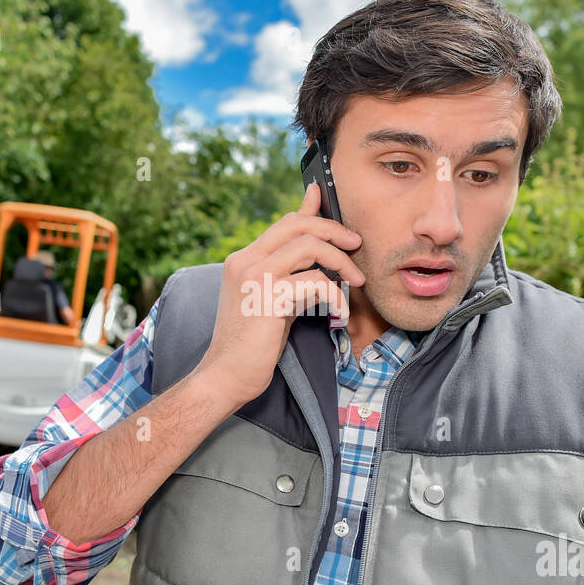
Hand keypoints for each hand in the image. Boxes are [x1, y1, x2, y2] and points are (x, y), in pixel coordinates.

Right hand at [195, 181, 363, 408]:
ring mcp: (253, 277)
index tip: (334, 209)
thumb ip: (292, 272)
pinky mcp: (266, 298)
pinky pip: (313, 282)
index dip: (313, 210)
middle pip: (296, 224)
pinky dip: (334, 294)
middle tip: (356, 244)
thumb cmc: (253, 342)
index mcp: (244, 259)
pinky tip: (340, 311)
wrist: (227, 375)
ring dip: (340, 261)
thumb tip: (319, 251)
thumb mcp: (275, 298)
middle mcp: (245, 261)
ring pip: (308, 247)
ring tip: (355, 281)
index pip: (285, 223)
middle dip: (333, 229)